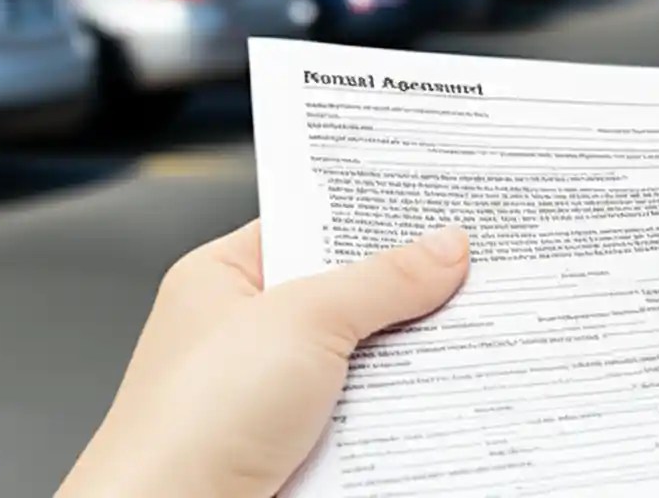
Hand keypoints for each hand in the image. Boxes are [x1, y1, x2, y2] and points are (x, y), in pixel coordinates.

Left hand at [57, 222, 470, 497]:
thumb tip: (443, 248)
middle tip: (468, 276)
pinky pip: (364, 415)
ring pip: (363, 360)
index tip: (437, 211)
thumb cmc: (190, 424)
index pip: (311, 226)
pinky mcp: (297, 446)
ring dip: (406, 359)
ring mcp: (272, 394)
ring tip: (460, 341)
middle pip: (348, 295)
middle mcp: (246, 333)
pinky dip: (396, 411)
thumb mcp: (303, 321)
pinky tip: (429, 402)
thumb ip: (382, 280)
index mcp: (225, 278)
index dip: (373, 218)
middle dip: (405, 293)